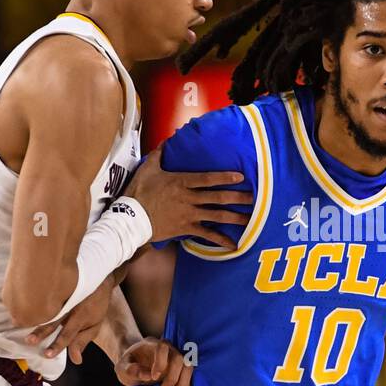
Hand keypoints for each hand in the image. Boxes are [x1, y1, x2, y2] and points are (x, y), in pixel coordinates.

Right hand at [24, 275, 114, 362]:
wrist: (99, 276)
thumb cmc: (96, 304)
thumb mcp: (95, 324)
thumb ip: (83, 341)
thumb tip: (76, 360)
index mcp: (81, 316)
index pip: (68, 333)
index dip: (58, 344)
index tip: (47, 355)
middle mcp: (70, 305)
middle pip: (54, 321)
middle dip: (40, 332)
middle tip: (29, 341)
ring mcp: (62, 294)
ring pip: (45, 306)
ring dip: (32, 316)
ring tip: (18, 323)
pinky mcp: (56, 285)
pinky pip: (41, 294)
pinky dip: (29, 302)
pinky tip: (18, 309)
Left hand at [115, 337, 192, 385]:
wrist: (134, 364)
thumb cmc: (128, 364)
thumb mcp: (122, 367)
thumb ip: (131, 369)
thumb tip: (147, 375)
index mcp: (153, 345)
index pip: (163, 347)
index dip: (161, 361)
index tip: (154, 377)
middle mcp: (169, 350)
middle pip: (179, 358)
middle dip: (173, 377)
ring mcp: (176, 360)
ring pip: (188, 368)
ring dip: (183, 385)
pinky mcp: (180, 372)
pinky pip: (188, 379)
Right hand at [125, 145, 254, 249]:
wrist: (130, 218)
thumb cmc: (139, 192)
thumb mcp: (148, 168)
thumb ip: (160, 154)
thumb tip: (168, 140)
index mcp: (182, 182)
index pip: (208, 178)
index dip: (225, 177)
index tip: (241, 176)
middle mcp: (189, 198)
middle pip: (218, 197)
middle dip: (238, 198)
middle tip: (255, 198)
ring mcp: (189, 214)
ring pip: (216, 216)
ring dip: (234, 218)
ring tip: (250, 219)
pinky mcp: (186, 228)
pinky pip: (206, 235)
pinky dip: (220, 240)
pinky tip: (233, 245)